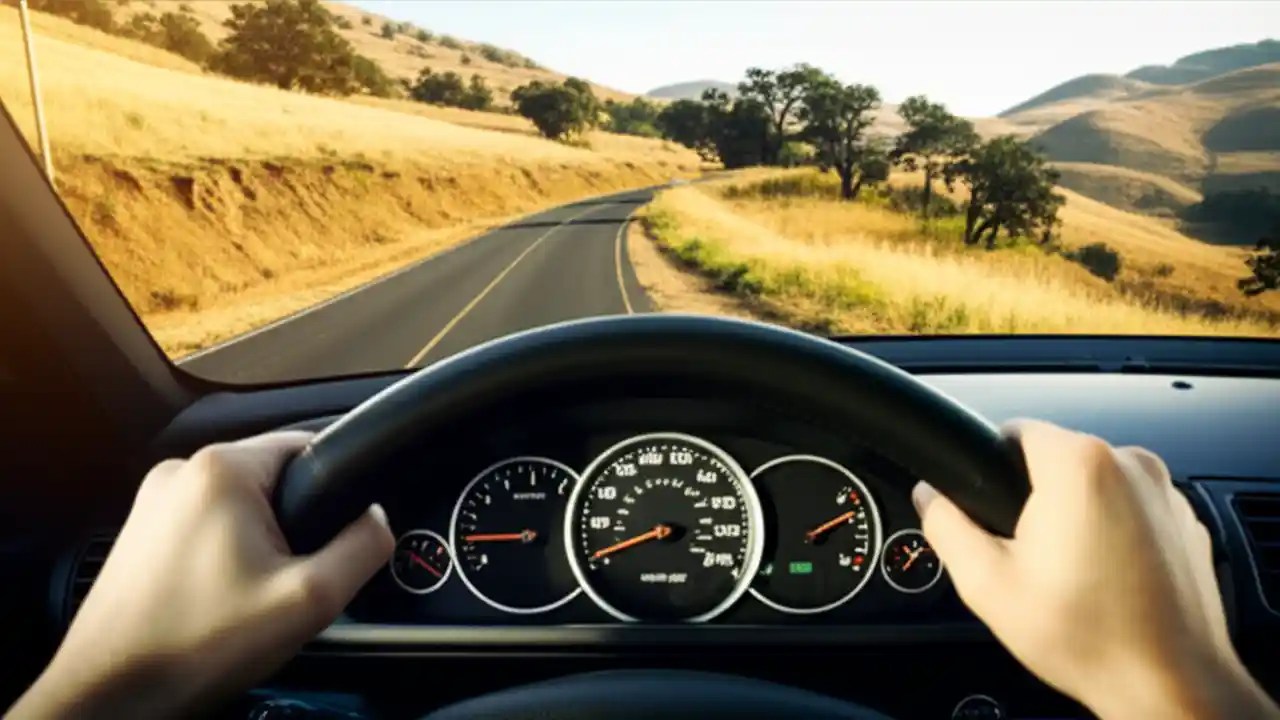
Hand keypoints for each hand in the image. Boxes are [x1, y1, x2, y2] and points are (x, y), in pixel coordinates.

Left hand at [9, 432, 393, 718]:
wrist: (110, 695)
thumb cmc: (195, 646)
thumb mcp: (309, 600)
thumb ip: (362, 549)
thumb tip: (380, 521)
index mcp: (223, 469)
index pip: (311, 446)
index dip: (337, 492)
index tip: (332, 541)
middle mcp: (183, 472)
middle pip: (276, 481)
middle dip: (296, 528)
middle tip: (289, 583)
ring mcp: (154, 503)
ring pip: (243, 509)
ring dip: (261, 546)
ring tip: (251, 599)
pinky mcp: (142, 534)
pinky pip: (209, 530)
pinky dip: (227, 559)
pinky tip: (222, 603)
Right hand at [915, 420, 1276, 719]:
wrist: (1169, 685)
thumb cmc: (1090, 638)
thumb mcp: (988, 585)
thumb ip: (946, 526)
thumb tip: (929, 497)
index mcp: (1079, 465)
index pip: (1014, 429)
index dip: (991, 468)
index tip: (992, 508)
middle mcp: (1131, 465)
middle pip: (1056, 458)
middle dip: (1035, 499)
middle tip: (1028, 556)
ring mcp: (1166, 493)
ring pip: (1096, 486)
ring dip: (1077, 517)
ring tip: (1071, 576)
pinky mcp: (1186, 522)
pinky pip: (1133, 510)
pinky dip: (1115, 534)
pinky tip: (1105, 581)